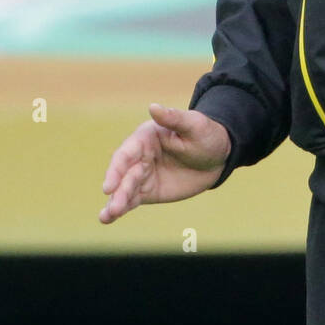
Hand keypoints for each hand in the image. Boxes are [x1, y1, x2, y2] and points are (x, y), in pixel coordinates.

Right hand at [99, 104, 230, 224]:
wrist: (218, 156)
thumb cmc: (205, 135)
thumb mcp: (194, 125)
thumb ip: (173, 118)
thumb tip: (153, 106)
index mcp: (145, 137)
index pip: (126, 154)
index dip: (117, 169)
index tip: (109, 186)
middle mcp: (139, 156)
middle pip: (123, 174)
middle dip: (117, 190)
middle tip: (113, 205)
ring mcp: (142, 175)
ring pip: (124, 189)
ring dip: (114, 202)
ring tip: (106, 217)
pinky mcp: (147, 191)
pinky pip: (131, 200)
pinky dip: (119, 209)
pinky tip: (106, 218)